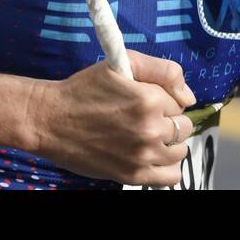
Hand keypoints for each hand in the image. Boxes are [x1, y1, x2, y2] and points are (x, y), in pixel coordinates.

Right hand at [30, 50, 197, 185]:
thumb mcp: (121, 63)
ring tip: (147, 136)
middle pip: (184, 127)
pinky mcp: (132, 175)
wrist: (50, 120)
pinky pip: (170, 176)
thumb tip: (189, 97)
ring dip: (169, 143)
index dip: (165, 99)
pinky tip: (153, 156)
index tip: (146, 99)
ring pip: (180, 151)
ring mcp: (142, 155)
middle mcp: (149, 129)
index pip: (180, 102)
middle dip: (169, 120)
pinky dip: (167, 167)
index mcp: (149, 99)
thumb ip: (162, 70)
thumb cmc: (84, 89)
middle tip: (145, 117)